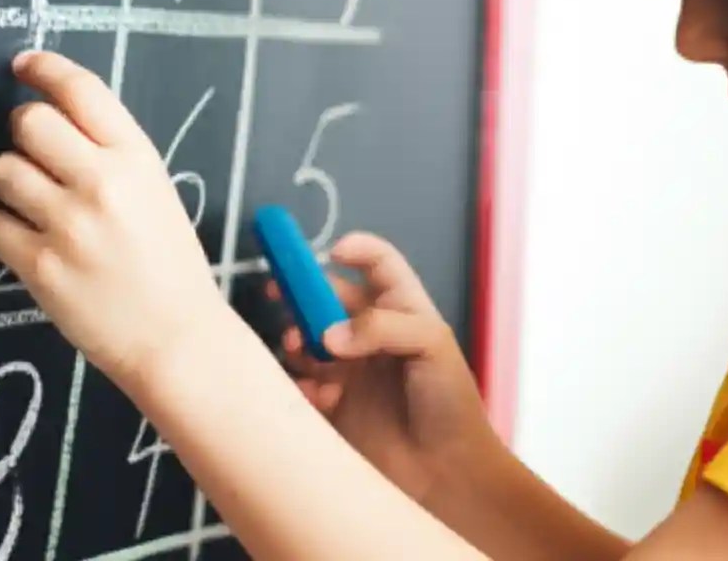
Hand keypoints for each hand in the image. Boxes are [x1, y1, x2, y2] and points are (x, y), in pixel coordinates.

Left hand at [0, 51, 230, 383]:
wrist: (177, 341)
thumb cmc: (169, 266)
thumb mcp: (155, 192)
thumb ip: (111, 154)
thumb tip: (51, 118)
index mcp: (137, 158)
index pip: (80, 90)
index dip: (43, 68)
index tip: (23, 65)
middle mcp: (102, 183)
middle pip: (29, 123)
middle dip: (24, 133)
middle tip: (35, 156)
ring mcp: (69, 225)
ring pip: (3, 170)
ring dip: (12, 184)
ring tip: (39, 209)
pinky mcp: (41, 266)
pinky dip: (6, 231)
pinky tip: (34, 245)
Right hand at [273, 232, 501, 507]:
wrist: (445, 476)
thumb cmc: (450, 405)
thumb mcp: (432, 346)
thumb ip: (381, 326)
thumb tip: (328, 334)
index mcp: (402, 312)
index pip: (379, 266)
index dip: (357, 250)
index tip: (333, 251)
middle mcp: (370, 336)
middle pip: (327, 297)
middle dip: (301, 290)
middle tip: (277, 289)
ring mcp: (347, 369)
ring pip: (305, 337)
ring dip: (296, 337)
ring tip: (300, 350)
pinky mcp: (329, 403)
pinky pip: (298, 382)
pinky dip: (298, 383)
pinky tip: (317, 396)